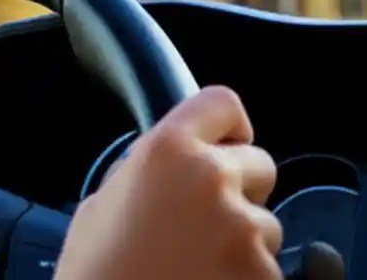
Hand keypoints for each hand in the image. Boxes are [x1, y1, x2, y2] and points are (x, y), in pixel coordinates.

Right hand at [55, 86, 281, 279]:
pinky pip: (271, 270)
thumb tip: (178, 160)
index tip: (224, 146)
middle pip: (259, 163)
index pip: (222, 104)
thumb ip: (145, 170)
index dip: (226, 128)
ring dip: (245, 244)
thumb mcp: (101, 205)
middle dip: (240, 191)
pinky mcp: (265, 277)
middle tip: (202, 227)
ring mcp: (244, 232)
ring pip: (267, 224)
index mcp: (166, 151)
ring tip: (197, 269)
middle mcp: (211, 180)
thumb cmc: (96, 277)